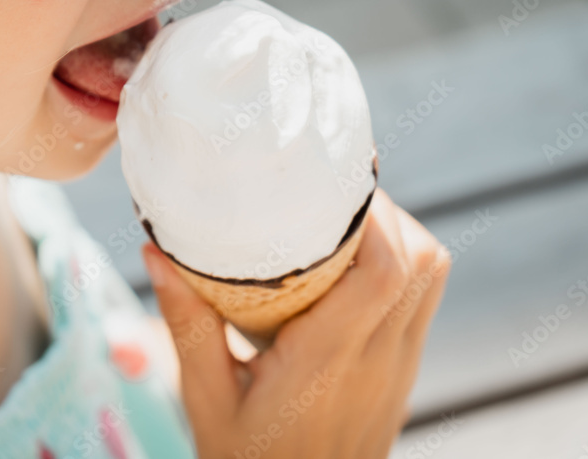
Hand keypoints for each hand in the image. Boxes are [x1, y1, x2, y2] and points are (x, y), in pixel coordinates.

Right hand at [141, 188, 451, 458]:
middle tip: (333, 196)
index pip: (385, 272)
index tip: (332, 189)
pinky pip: (424, 300)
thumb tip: (155, 252)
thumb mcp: (205, 398)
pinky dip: (402, 264)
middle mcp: (377, 360)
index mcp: (328, 361)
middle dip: (386, 212)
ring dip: (400, 234)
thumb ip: (186, 324)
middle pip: (420, 260)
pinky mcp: (403, 373)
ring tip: (346, 221)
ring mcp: (399, 367)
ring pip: (432, 275)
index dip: (374, 218)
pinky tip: (354, 263)